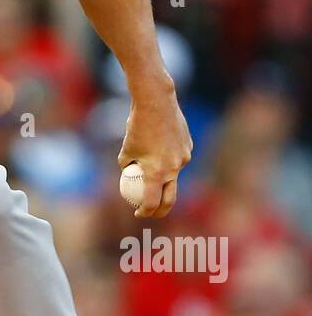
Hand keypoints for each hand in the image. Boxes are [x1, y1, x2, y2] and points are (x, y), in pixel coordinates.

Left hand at [118, 80, 192, 217]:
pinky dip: (169, 157)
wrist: (157, 102)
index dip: (145, 212)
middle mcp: (174, 168)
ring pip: (174, 174)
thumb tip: (129, 177)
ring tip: (151, 158)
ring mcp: (184, 158)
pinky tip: (160, 142)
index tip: (138, 213)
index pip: (152, 202)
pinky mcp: (189, 147)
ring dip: (163, 176)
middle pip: (170, 198)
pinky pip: (178, 158)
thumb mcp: (126, 150)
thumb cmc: (137, 126)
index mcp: (157, 172)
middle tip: (152, 211)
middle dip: (161, 209)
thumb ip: (128, 166)